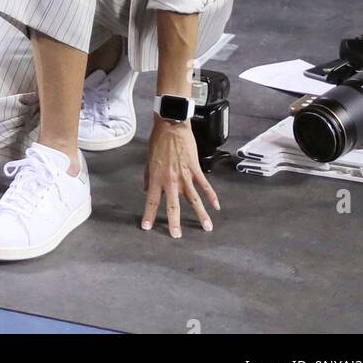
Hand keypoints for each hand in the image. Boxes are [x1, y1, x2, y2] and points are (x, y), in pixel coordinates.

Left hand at [142, 119, 219, 237]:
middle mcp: (170, 180)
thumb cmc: (159, 141)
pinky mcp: (195, 168)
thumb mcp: (149, 160)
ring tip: (207, 228)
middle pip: (173, 205)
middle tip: (176, 236)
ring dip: (200, 214)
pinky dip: (211, 196)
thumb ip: (148, 177)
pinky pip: (204, 185)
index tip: (147, 228)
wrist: (171, 125)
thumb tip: (146, 190)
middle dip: (174, 222)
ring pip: (193, 199)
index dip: (149, 215)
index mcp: (157, 178)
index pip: (152, 201)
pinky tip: (216, 206)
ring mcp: (184, 175)